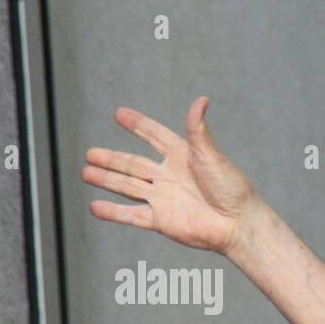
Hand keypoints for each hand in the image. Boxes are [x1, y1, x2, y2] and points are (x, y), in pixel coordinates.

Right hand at [83, 97, 259, 256]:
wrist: (238, 224)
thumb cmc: (232, 188)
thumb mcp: (211, 155)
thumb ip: (198, 130)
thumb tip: (201, 99)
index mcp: (182, 156)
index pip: (154, 136)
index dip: (138, 125)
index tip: (119, 114)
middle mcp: (169, 176)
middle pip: (133, 164)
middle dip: (112, 159)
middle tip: (90, 153)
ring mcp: (164, 199)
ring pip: (128, 187)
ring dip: (107, 180)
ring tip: (86, 173)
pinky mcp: (162, 221)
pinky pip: (132, 215)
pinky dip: (113, 212)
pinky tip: (95, 206)